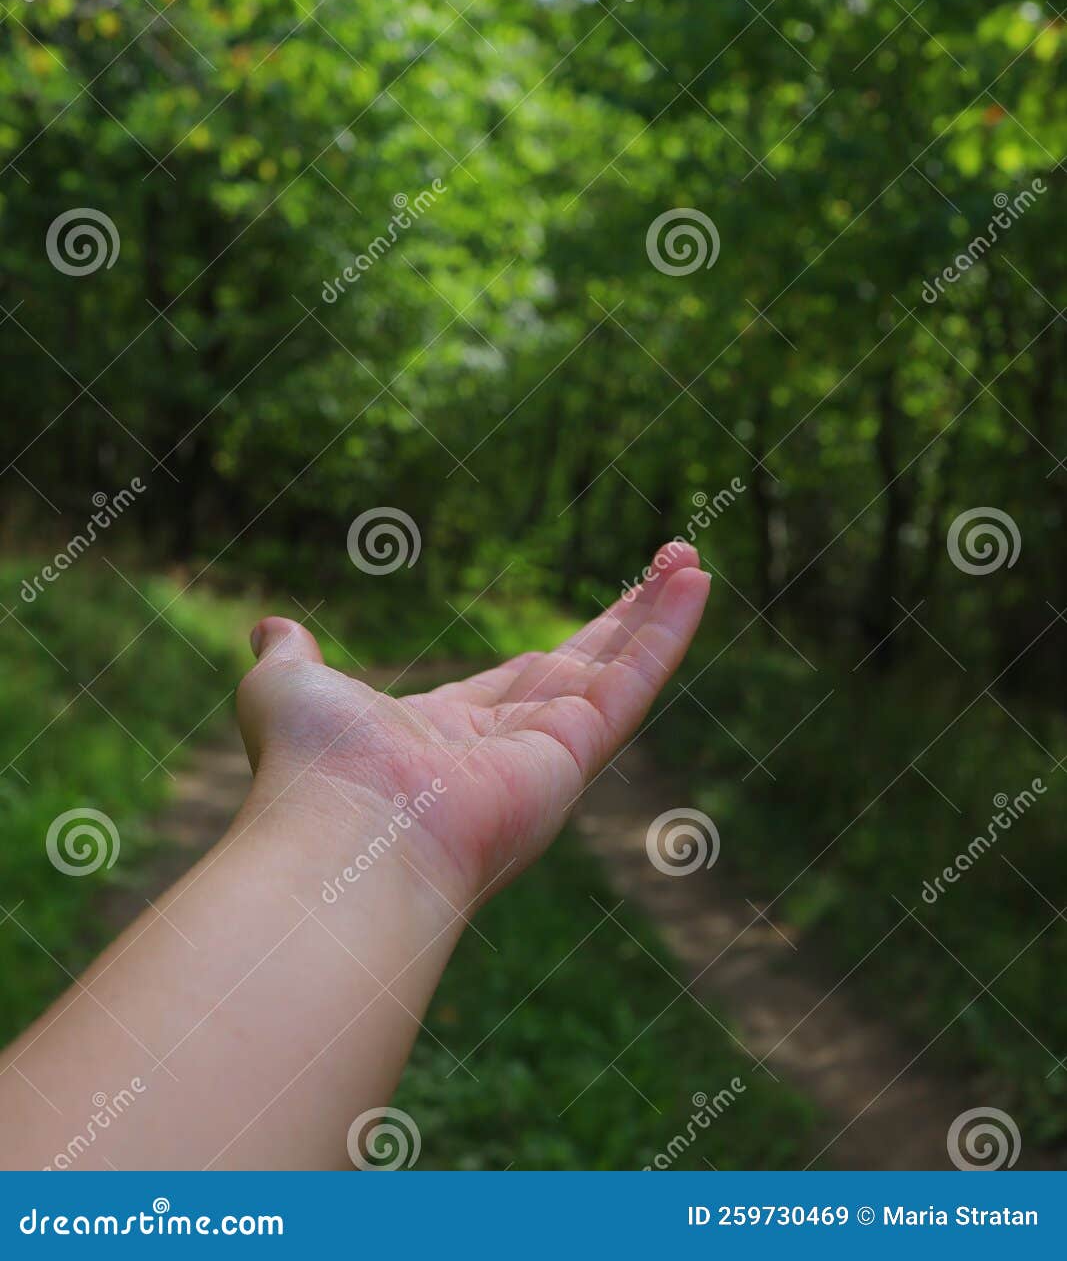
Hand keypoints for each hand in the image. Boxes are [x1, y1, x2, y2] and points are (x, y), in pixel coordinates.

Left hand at [238, 542, 708, 908]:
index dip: (567, 645)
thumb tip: (272, 627)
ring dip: (659, 612)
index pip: (523, 679)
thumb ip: (292, 656)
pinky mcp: (578, 750)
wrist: (340, 834)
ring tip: (692, 557)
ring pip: (619, 668)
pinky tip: (695, 582)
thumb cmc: (310, 769)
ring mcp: (550, 753)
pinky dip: (668, 630)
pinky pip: (635, 678)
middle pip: (585, 669)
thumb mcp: (291, 688)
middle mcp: (508, 749)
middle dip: (627, 620)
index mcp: (449, 734)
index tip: (604, 614)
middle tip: (666, 571)